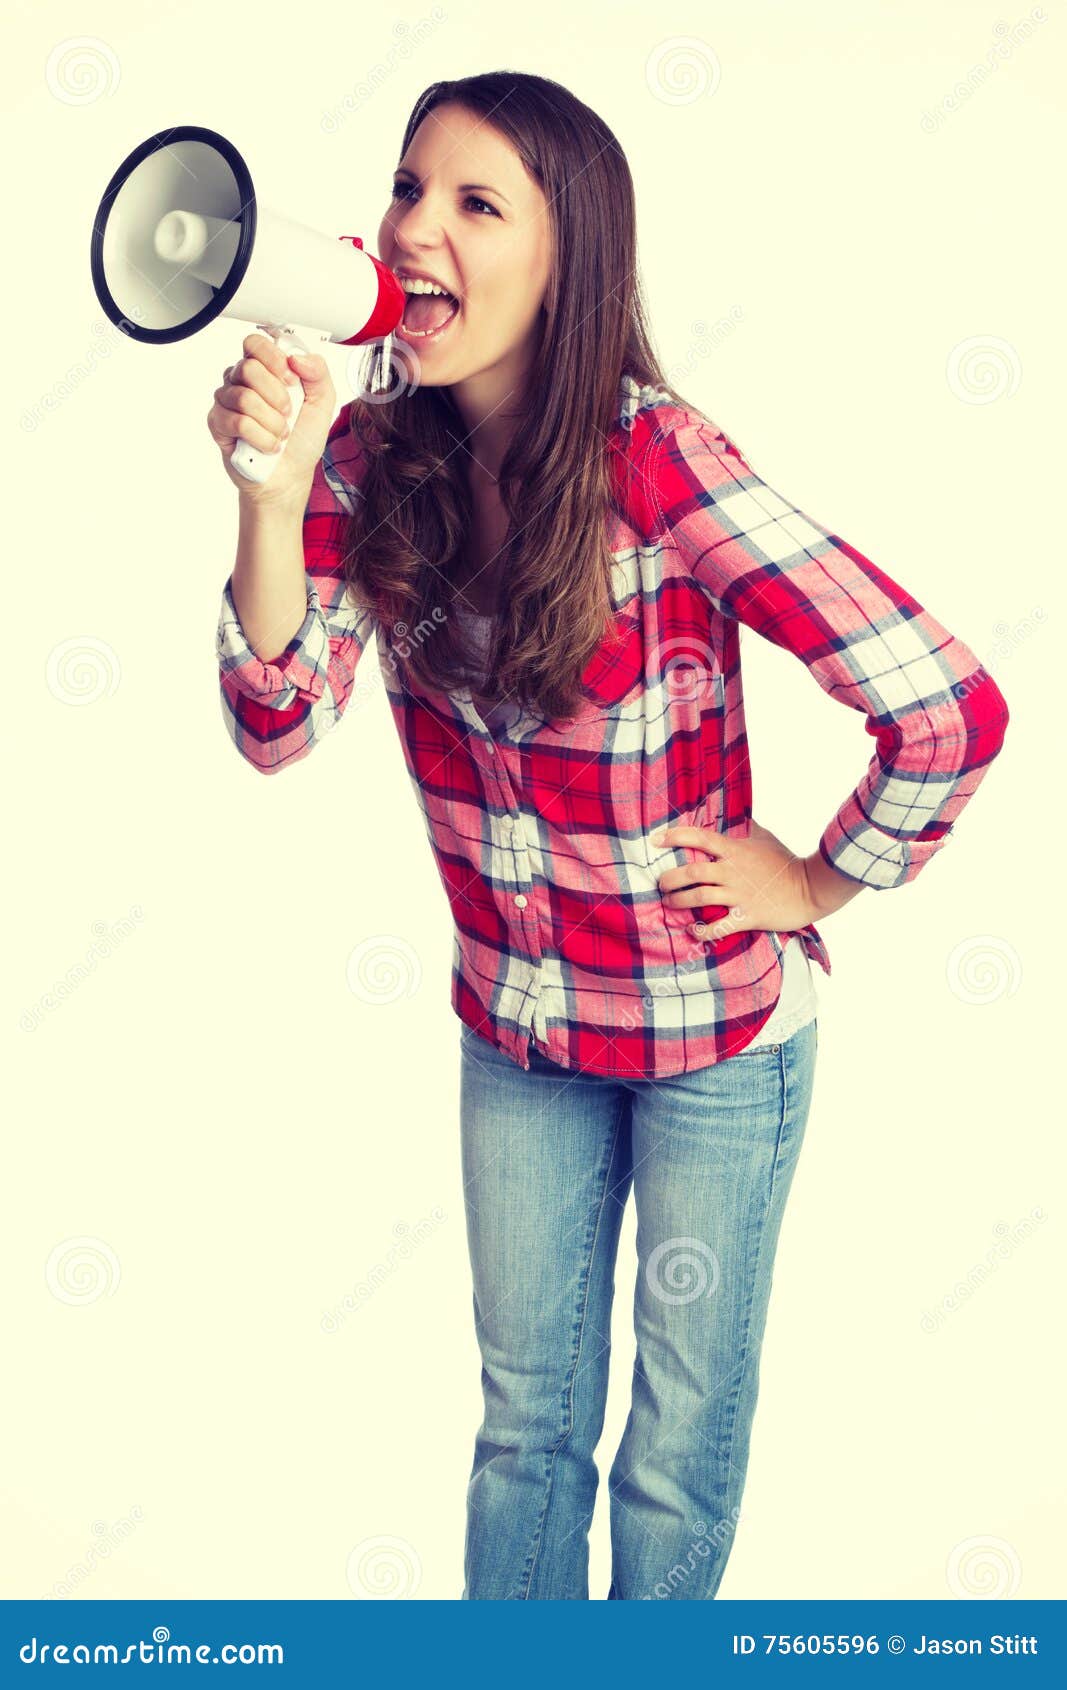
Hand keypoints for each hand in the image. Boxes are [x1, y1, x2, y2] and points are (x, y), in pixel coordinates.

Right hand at [207, 332, 336, 505]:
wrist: (291, 477)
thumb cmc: (302, 440)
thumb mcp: (323, 403)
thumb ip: (318, 372)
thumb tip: (296, 356)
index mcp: (265, 369)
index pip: (255, 343)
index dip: (273, 359)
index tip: (291, 381)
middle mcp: (242, 381)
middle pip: (248, 368)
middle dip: (277, 397)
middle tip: (288, 414)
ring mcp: (227, 401)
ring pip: (244, 397)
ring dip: (271, 422)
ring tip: (280, 434)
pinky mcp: (219, 424)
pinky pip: (237, 422)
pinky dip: (261, 438)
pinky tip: (268, 446)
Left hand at [651, 818, 815, 938]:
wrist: (811, 888)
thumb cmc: (787, 863)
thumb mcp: (766, 839)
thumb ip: (748, 829)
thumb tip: (740, 817)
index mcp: (735, 850)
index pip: (700, 837)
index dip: (675, 836)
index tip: (656, 840)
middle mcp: (733, 871)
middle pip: (692, 871)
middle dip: (670, 878)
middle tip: (660, 884)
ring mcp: (739, 895)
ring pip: (698, 897)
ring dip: (678, 901)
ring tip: (669, 902)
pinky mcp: (746, 916)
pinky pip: (718, 926)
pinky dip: (701, 931)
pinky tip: (692, 929)